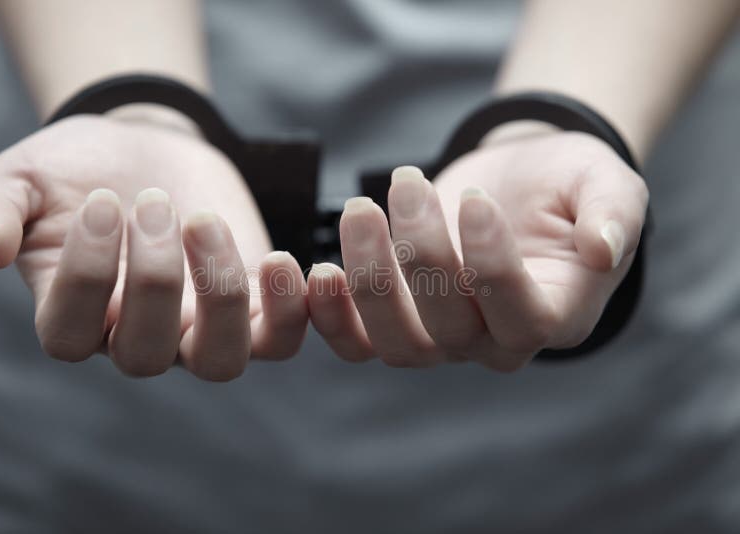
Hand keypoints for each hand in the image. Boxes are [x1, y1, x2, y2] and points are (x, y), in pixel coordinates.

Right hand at [0, 112, 307, 380]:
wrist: (144, 147)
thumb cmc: (76, 171)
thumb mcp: (19, 179)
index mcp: (71, 315)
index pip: (68, 336)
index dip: (84, 277)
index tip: (100, 202)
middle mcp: (135, 335)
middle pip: (146, 356)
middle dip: (152, 276)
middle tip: (153, 201)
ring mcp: (199, 326)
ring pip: (220, 361)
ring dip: (220, 296)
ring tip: (203, 219)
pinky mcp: (254, 305)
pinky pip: (281, 339)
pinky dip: (290, 310)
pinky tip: (280, 257)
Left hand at [307, 131, 648, 370]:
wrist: (516, 181)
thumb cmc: (565, 184)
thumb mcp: (605, 183)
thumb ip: (614, 213)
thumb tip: (605, 248)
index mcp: (557, 315)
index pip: (522, 316)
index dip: (492, 265)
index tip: (474, 199)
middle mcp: (497, 342)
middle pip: (451, 329)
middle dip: (422, 254)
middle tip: (407, 180)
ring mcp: (443, 339)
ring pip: (399, 343)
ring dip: (371, 280)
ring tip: (359, 210)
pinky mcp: (399, 321)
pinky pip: (358, 344)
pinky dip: (332, 318)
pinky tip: (317, 272)